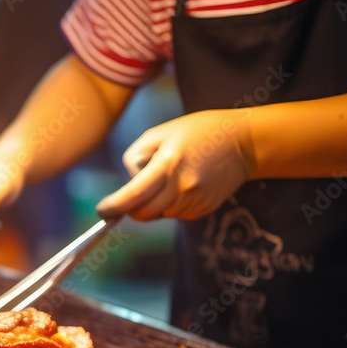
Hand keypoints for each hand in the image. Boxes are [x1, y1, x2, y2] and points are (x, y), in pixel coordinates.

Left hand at [97, 110, 255, 220]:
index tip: (102, 210)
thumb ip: (136, 157)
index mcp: (169, 163)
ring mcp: (194, 201)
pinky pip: (175, 214)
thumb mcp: (162, 132)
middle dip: (131, 207)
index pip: (134, 195)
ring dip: (154, 203)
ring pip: (159, 214)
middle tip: (133, 192)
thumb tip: (129, 184)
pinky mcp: (203, 209)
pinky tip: (184, 184)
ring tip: (171, 177)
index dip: (113, 207)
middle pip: (143, 213)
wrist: (244, 143)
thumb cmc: (198, 132)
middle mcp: (182, 186)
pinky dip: (170, 204)